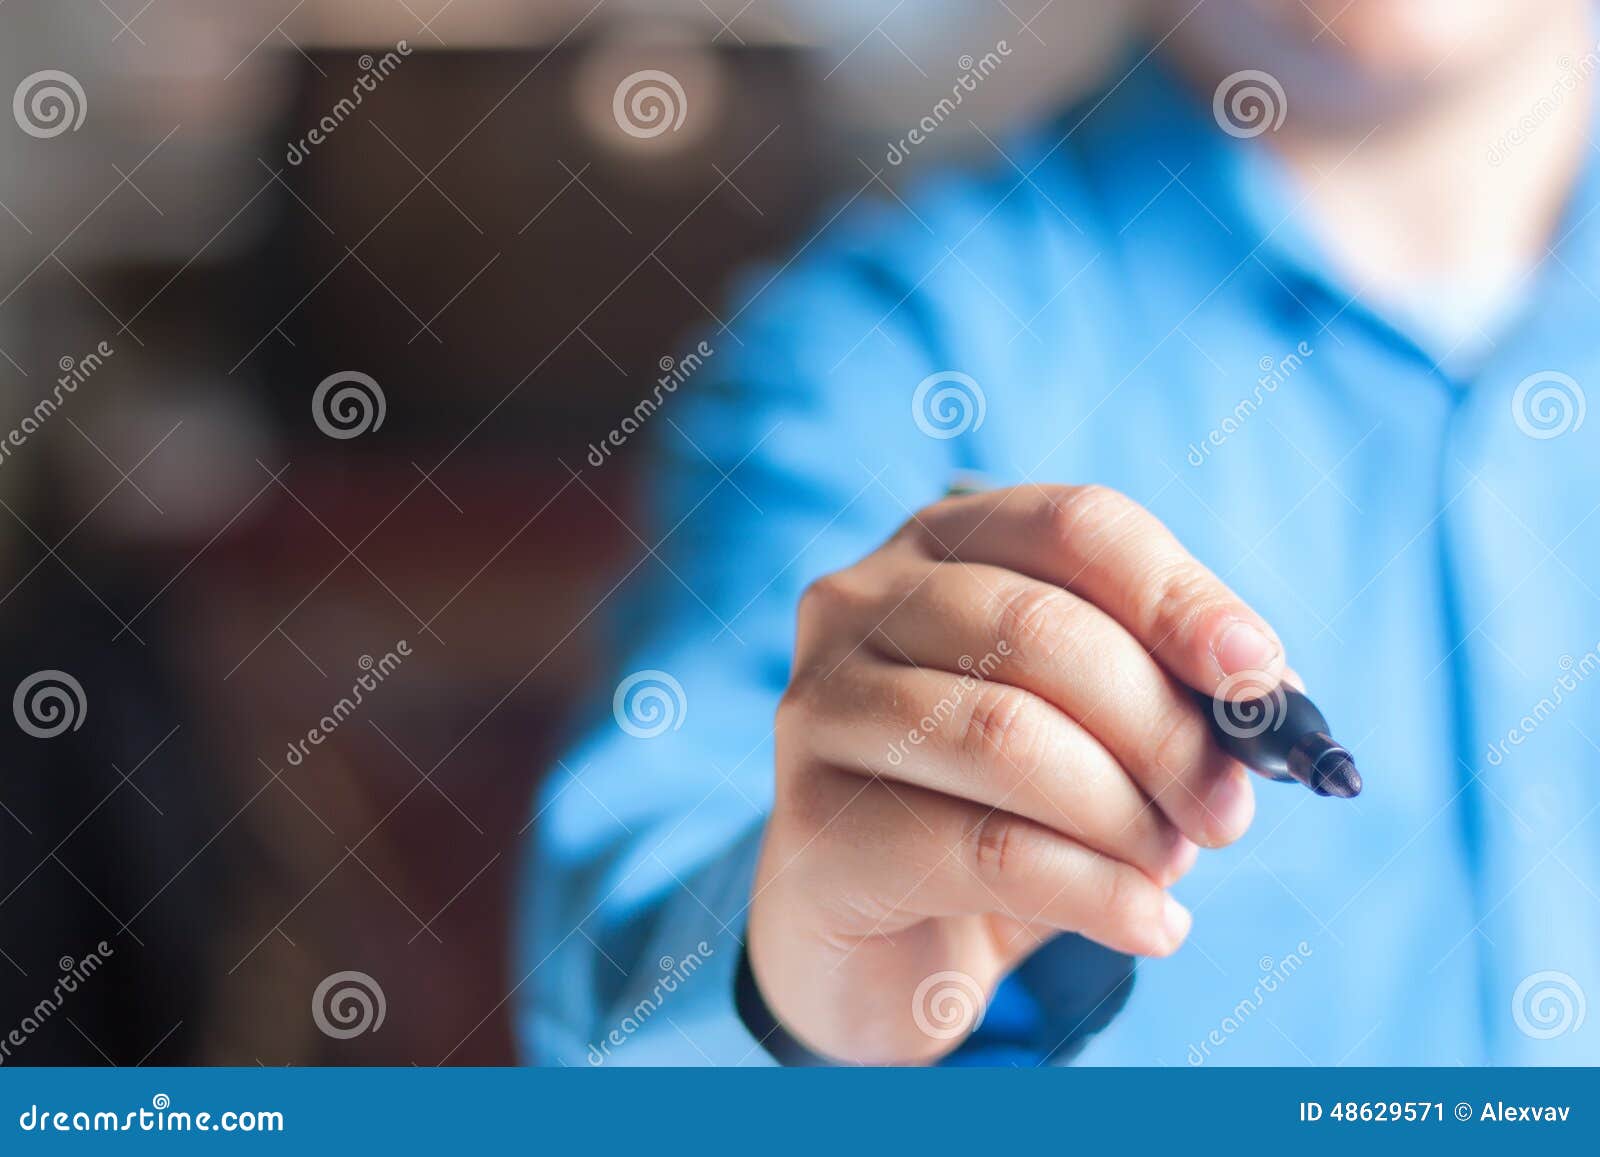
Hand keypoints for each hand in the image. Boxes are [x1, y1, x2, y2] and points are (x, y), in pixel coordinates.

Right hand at [746, 484, 1284, 1063]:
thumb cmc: (998, 808)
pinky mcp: (811, 825)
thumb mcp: (1089, 731)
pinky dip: (1097, 895)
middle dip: (1165, 730)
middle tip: (1227, 813)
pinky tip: (1150, 924)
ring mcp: (819, 708)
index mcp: (940, 544)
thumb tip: (1274, 696)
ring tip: (1171, 866)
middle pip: (1040, 631)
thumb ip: (1168, 695)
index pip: (1074, 527)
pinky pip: (982, 850)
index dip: (1180, 597)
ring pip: (1006, 736)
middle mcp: (860, 603)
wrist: (881, 943)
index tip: (1262, 679)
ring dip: (1127, 816)